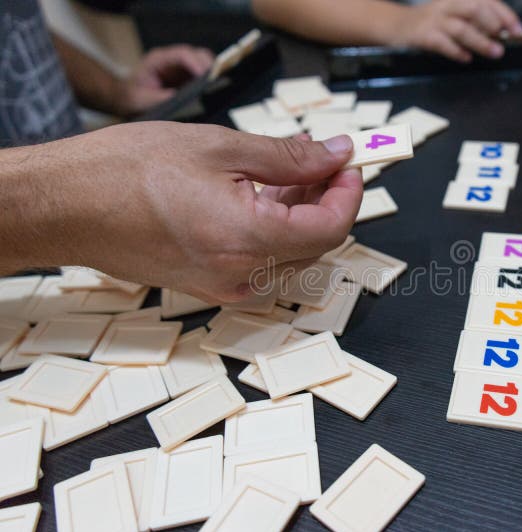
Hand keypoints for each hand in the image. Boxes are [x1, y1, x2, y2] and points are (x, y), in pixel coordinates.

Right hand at [7, 123, 361, 301]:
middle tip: (322, 161)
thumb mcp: (219, 147)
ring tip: (290, 173)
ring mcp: (224, 288)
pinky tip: (263, 197)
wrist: (67, 206)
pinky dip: (275, 232)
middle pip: (316, 245)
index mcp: (248, 240)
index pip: (331, 228)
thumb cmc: (126, 172)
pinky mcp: (209, 287)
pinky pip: (263, 264)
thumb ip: (289, 157)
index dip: (348, 194)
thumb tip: (333, 156)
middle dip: (327, 200)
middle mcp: (241, 276)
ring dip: (302, 216)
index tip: (348, 165)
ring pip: (292, 256)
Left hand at [115, 45, 214, 115]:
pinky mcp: (188, 77)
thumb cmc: (132, 97)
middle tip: (220, 82)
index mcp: (159, 59)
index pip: (182, 55)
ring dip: (214, 73)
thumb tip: (180, 99)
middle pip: (197, 55)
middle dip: (210, 66)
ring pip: (204, 63)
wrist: (126, 98)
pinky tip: (217, 92)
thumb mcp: (142, 100)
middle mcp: (172, 60)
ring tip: (221, 88)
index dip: (196, 63)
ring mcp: (182, 67)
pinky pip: (204, 75)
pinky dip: (212, 81)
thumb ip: (159, 98)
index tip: (206, 76)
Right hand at [394, 0, 521, 62]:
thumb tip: (504, 33)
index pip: (487, 1)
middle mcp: (448, 5)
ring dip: (481, 41)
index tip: (518, 29)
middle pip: (474, 8)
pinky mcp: (424, 35)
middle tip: (506, 39)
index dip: (505, 14)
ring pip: (461, 28)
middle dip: (493, 24)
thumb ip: (477, 21)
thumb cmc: (434, 22)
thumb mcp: (456, 13)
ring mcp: (435, 20)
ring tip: (495, 52)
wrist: (400, 25)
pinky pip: (443, 43)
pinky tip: (466, 58)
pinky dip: (457, 52)